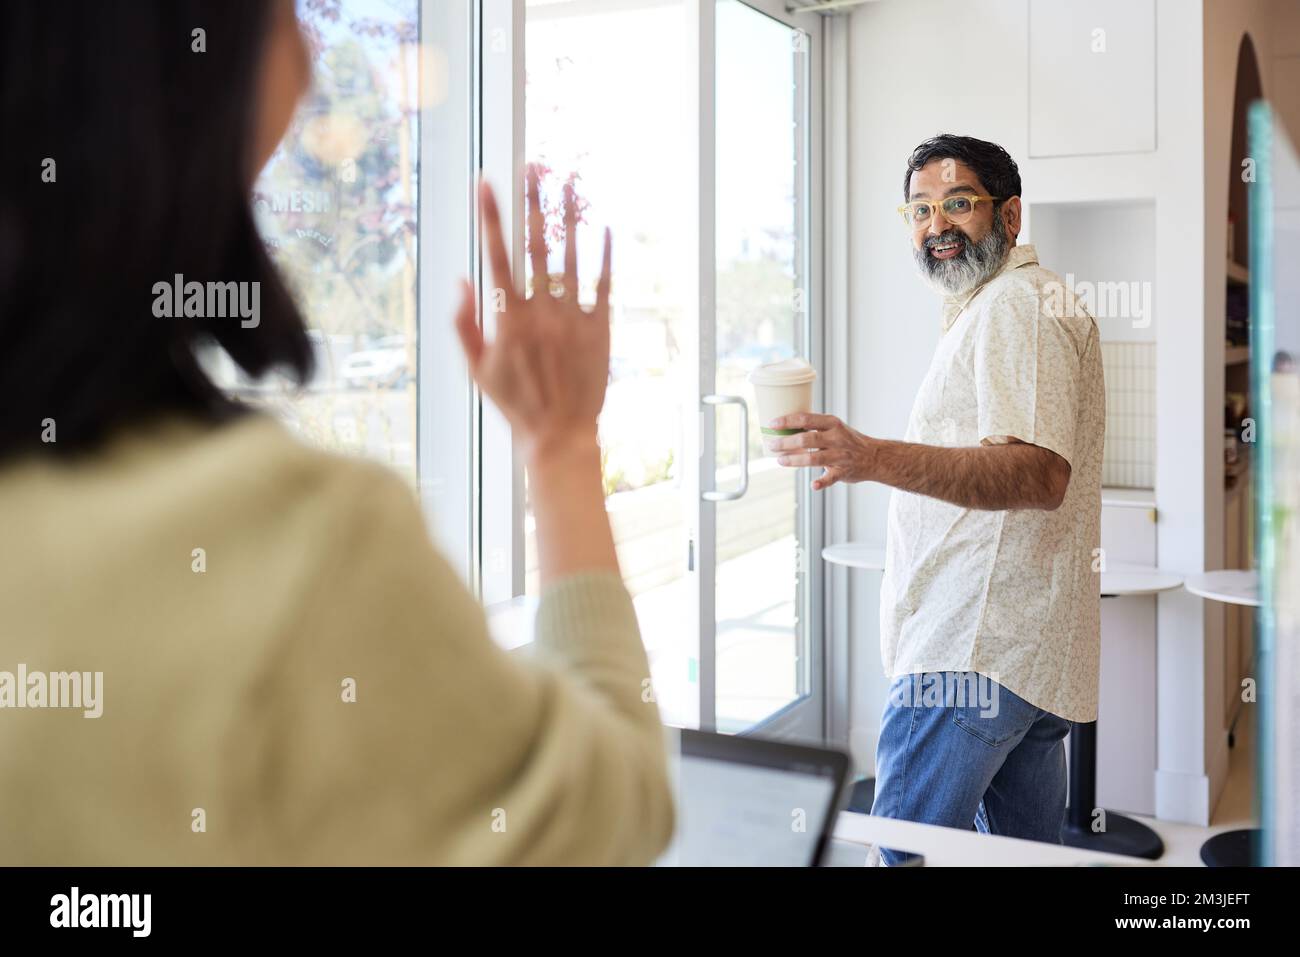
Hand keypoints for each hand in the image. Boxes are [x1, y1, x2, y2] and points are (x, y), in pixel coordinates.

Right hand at [453, 166, 611, 464]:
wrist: (558, 435)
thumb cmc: (513, 403)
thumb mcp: (475, 368)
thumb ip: (464, 323)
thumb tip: (462, 279)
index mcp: (507, 317)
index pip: (496, 254)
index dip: (490, 216)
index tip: (486, 182)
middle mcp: (541, 311)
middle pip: (537, 244)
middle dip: (533, 200)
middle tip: (533, 163)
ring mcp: (573, 319)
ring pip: (572, 256)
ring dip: (570, 215)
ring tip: (570, 180)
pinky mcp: (600, 330)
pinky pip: (604, 285)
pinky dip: (604, 255)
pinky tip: (604, 225)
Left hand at [765, 412, 874, 490]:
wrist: (875, 456)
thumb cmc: (848, 441)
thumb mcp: (834, 427)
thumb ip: (814, 428)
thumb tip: (785, 428)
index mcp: (832, 424)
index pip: (806, 419)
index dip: (787, 421)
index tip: (772, 424)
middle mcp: (836, 438)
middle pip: (807, 439)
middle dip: (786, 442)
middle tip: (771, 444)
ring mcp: (840, 455)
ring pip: (814, 458)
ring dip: (794, 460)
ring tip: (780, 461)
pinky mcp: (844, 472)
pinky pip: (831, 477)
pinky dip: (822, 482)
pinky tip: (813, 485)